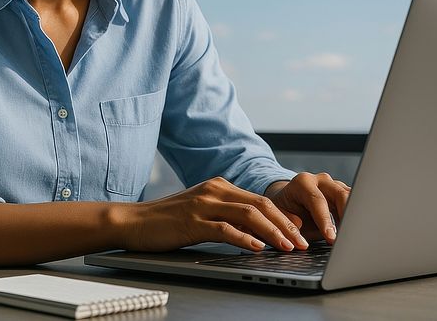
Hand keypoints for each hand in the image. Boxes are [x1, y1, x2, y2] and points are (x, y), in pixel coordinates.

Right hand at [116, 177, 308, 252]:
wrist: (133, 222)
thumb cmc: (169, 221)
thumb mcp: (203, 213)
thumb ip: (228, 217)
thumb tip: (260, 232)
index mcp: (220, 186)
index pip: (261, 200)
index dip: (284, 216)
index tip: (301, 231)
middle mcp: (215, 190)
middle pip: (260, 205)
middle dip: (285, 224)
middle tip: (302, 242)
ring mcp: (203, 204)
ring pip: (247, 215)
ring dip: (272, 231)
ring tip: (288, 246)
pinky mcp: (192, 221)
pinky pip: (224, 228)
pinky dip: (243, 238)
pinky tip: (257, 248)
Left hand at [264, 172, 350, 244]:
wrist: (288, 202)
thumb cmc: (284, 211)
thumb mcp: (279, 218)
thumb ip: (290, 228)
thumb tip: (301, 240)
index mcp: (302, 183)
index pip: (317, 200)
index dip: (325, 221)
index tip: (331, 238)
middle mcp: (320, 180)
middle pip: (340, 194)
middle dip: (347, 216)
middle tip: (349, 236)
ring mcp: (334, 185)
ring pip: (352, 196)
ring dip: (355, 216)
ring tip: (355, 235)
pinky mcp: (343, 193)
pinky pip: (355, 202)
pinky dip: (355, 217)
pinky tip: (355, 231)